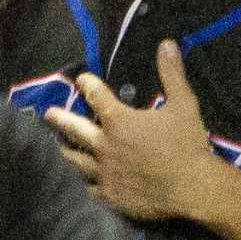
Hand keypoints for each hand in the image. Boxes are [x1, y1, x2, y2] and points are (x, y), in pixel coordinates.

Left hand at [44, 41, 221, 222]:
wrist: (193, 188)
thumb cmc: (188, 144)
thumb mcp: (183, 104)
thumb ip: (172, 74)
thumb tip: (167, 43)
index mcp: (120, 122)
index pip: (96, 96)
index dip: (88, 84)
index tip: (82, 79)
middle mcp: (104, 146)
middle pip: (74, 129)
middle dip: (59, 118)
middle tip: (47, 113)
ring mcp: (104, 172)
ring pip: (74, 160)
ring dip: (64, 150)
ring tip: (55, 145)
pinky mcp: (108, 195)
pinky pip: (86, 188)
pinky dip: (77, 182)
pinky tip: (72, 181)